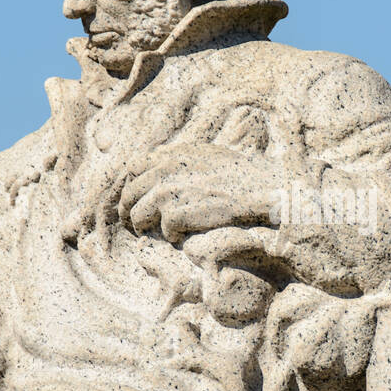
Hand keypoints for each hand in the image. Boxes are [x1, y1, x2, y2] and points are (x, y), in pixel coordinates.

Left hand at [118, 145, 284, 241]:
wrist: (261, 189)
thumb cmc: (240, 173)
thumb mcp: (206, 153)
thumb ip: (179, 157)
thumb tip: (160, 159)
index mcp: (169, 155)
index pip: (133, 168)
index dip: (132, 185)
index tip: (138, 199)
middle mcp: (163, 171)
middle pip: (129, 196)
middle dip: (129, 213)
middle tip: (137, 225)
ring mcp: (168, 193)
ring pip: (138, 217)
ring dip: (146, 229)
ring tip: (158, 234)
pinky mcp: (176, 214)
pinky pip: (164, 232)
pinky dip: (175, 237)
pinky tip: (188, 236)